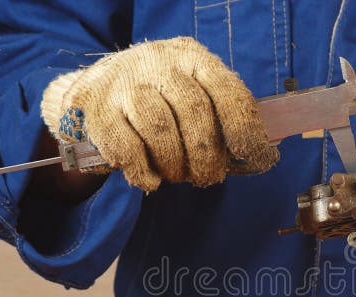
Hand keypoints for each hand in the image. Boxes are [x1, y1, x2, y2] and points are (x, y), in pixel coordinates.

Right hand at [40, 38, 278, 190]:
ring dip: (174, 164)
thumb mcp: (193, 94)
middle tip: (207, 177)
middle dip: (206, 156)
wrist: (95, 88)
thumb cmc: (160, 101)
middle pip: (194, 112)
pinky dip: (144, 172)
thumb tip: (261, 157)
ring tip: (177, 175)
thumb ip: (222, 119)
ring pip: (160, 130)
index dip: (244, 128)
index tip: (254, 157)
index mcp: (193, 57)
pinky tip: (151, 179)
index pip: (227, 90)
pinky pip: (126, 147)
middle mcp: (159, 62)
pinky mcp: (96, 107)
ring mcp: (125, 82)